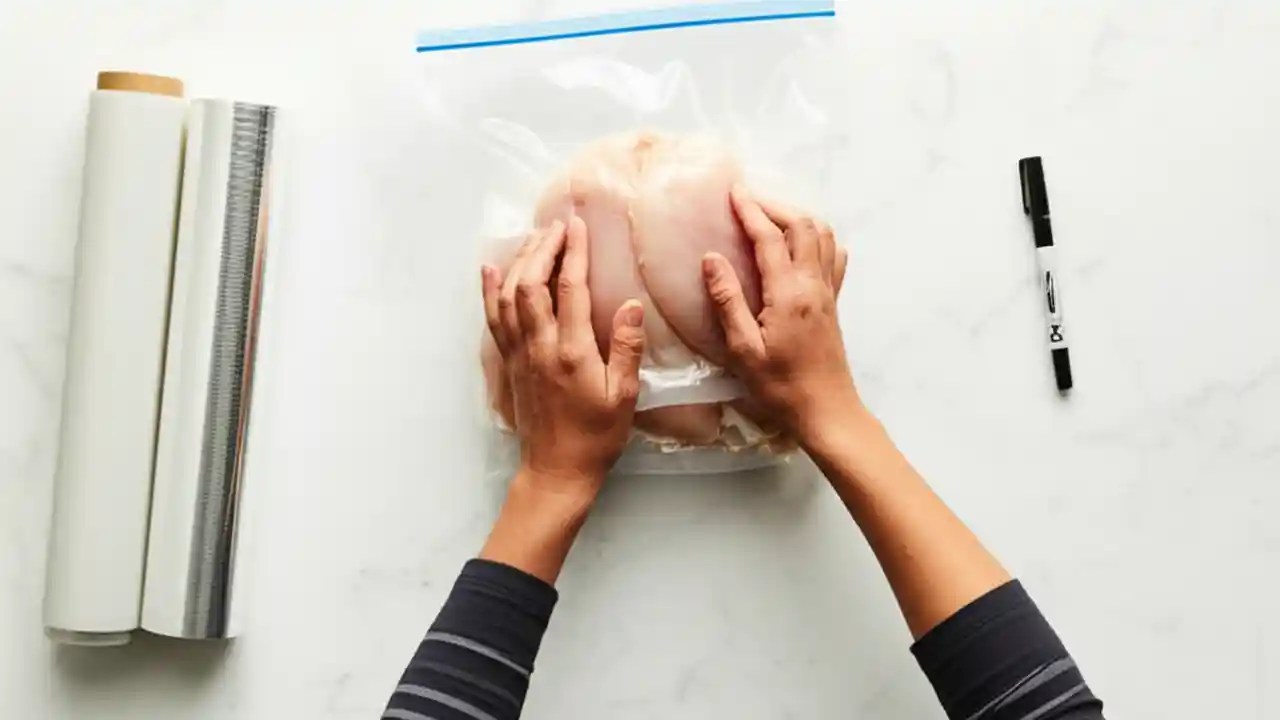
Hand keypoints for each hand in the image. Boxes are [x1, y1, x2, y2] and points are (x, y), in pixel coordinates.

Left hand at [482, 217, 645, 499]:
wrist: (557, 470)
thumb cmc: (597, 437)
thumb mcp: (624, 396)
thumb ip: (626, 347)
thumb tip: (631, 304)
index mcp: (571, 351)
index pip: (569, 288)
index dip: (573, 252)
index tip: (579, 226)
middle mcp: (539, 346)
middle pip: (531, 283)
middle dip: (543, 247)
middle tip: (559, 225)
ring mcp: (520, 354)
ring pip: (509, 296)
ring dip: (520, 261)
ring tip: (535, 238)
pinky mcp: (510, 363)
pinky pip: (494, 319)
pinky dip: (490, 290)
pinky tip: (492, 269)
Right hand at [701, 187, 861, 451]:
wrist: (827, 410)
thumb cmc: (780, 386)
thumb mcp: (743, 349)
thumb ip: (728, 301)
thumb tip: (712, 258)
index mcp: (789, 294)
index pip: (770, 237)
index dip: (750, 210)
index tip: (733, 192)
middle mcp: (813, 285)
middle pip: (802, 225)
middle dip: (774, 205)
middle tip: (747, 199)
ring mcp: (828, 292)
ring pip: (822, 235)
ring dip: (797, 216)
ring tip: (770, 215)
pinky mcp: (834, 303)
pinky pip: (833, 255)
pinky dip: (818, 237)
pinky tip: (802, 243)